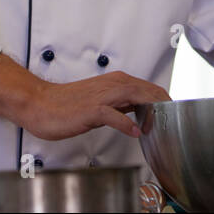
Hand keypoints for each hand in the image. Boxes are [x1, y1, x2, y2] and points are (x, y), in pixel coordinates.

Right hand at [23, 71, 171, 140]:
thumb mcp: (102, 102)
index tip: (171, 114)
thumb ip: (122, 103)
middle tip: (173, 120)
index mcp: (116, 82)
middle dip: (164, 103)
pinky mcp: (91, 109)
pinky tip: (135, 132)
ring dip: (150, 109)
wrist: (40, 103)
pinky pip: (113, 115)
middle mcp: (112, 85)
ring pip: (134, 95)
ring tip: (160, 123)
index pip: (149, 87)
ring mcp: (102, 96)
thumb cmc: (67, 104)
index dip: (163, 100)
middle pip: (147, 90)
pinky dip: (126, 123)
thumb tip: (142, 109)